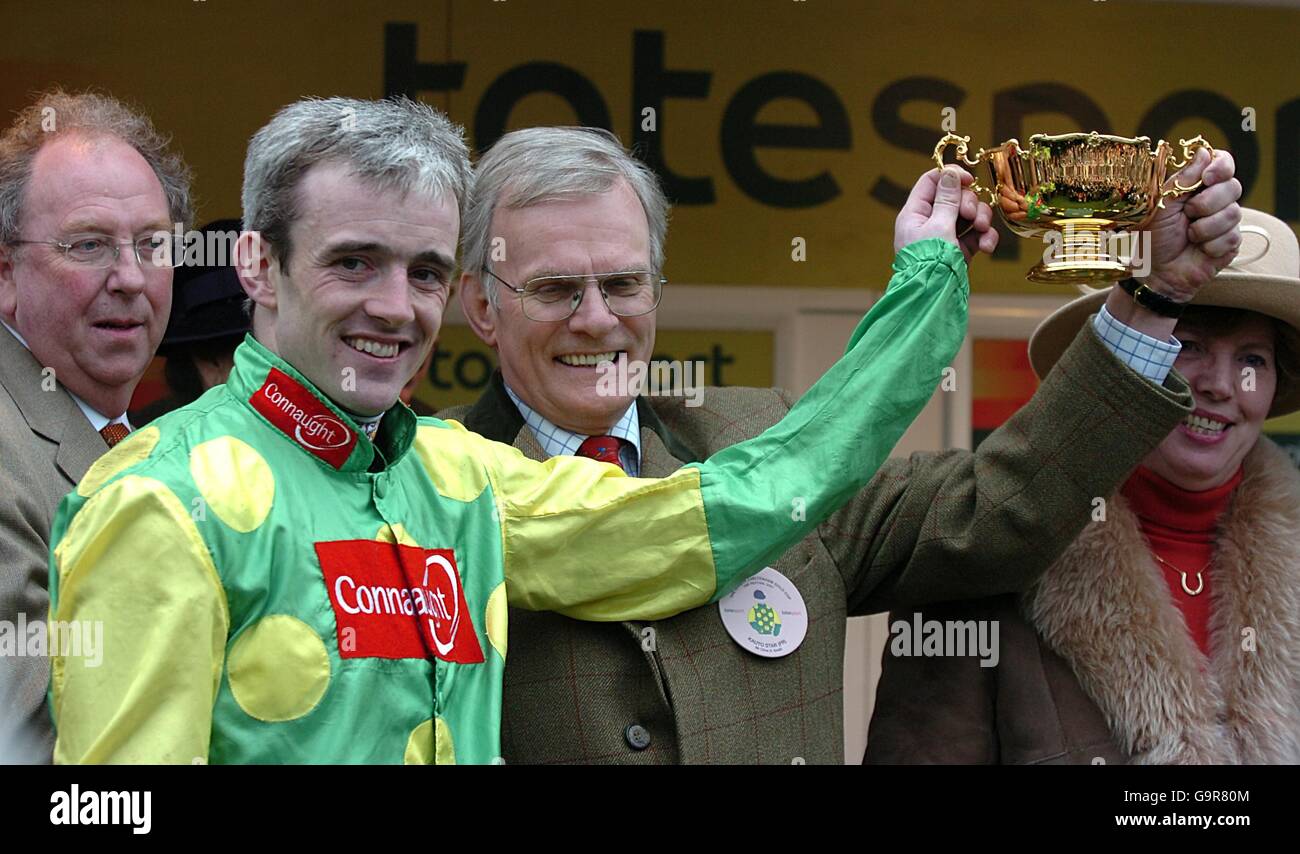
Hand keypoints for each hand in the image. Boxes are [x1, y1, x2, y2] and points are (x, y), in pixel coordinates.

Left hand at [895, 166, 998, 261]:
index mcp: (916, 213)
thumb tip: (950, 173)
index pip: (932, 182)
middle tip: (971, 217)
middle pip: (956, 196)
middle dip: (970, 203)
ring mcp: (946, 235)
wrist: (933, 298)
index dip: (951, 176)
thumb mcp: (938, 226)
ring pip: (970, 215)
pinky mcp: (960, 249)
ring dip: (981, 220)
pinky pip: (976, 235)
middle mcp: (930, 221)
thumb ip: (947, 199)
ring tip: (982, 232)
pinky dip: (984, 238)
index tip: (969, 180)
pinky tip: (987, 248)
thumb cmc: (929, 262)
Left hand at [1141, 148, 1242, 301]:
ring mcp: (1226, 221)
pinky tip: (1199, 249)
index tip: (1207, 177)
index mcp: (1198, 186)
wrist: (1156, 270)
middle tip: (1188, 213)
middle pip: (1233, 186)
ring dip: (1204, 227)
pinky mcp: (1232, 242)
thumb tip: (1203, 152)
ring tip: (1189, 235)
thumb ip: (1183, 179)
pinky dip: (1210, 245)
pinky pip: (1232, 236)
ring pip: (1233, 213)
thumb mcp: (1161, 204)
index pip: (1223, 163)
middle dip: (1207, 202)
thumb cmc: (1154, 236)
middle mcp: (1216, 199)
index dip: (1221, 166)